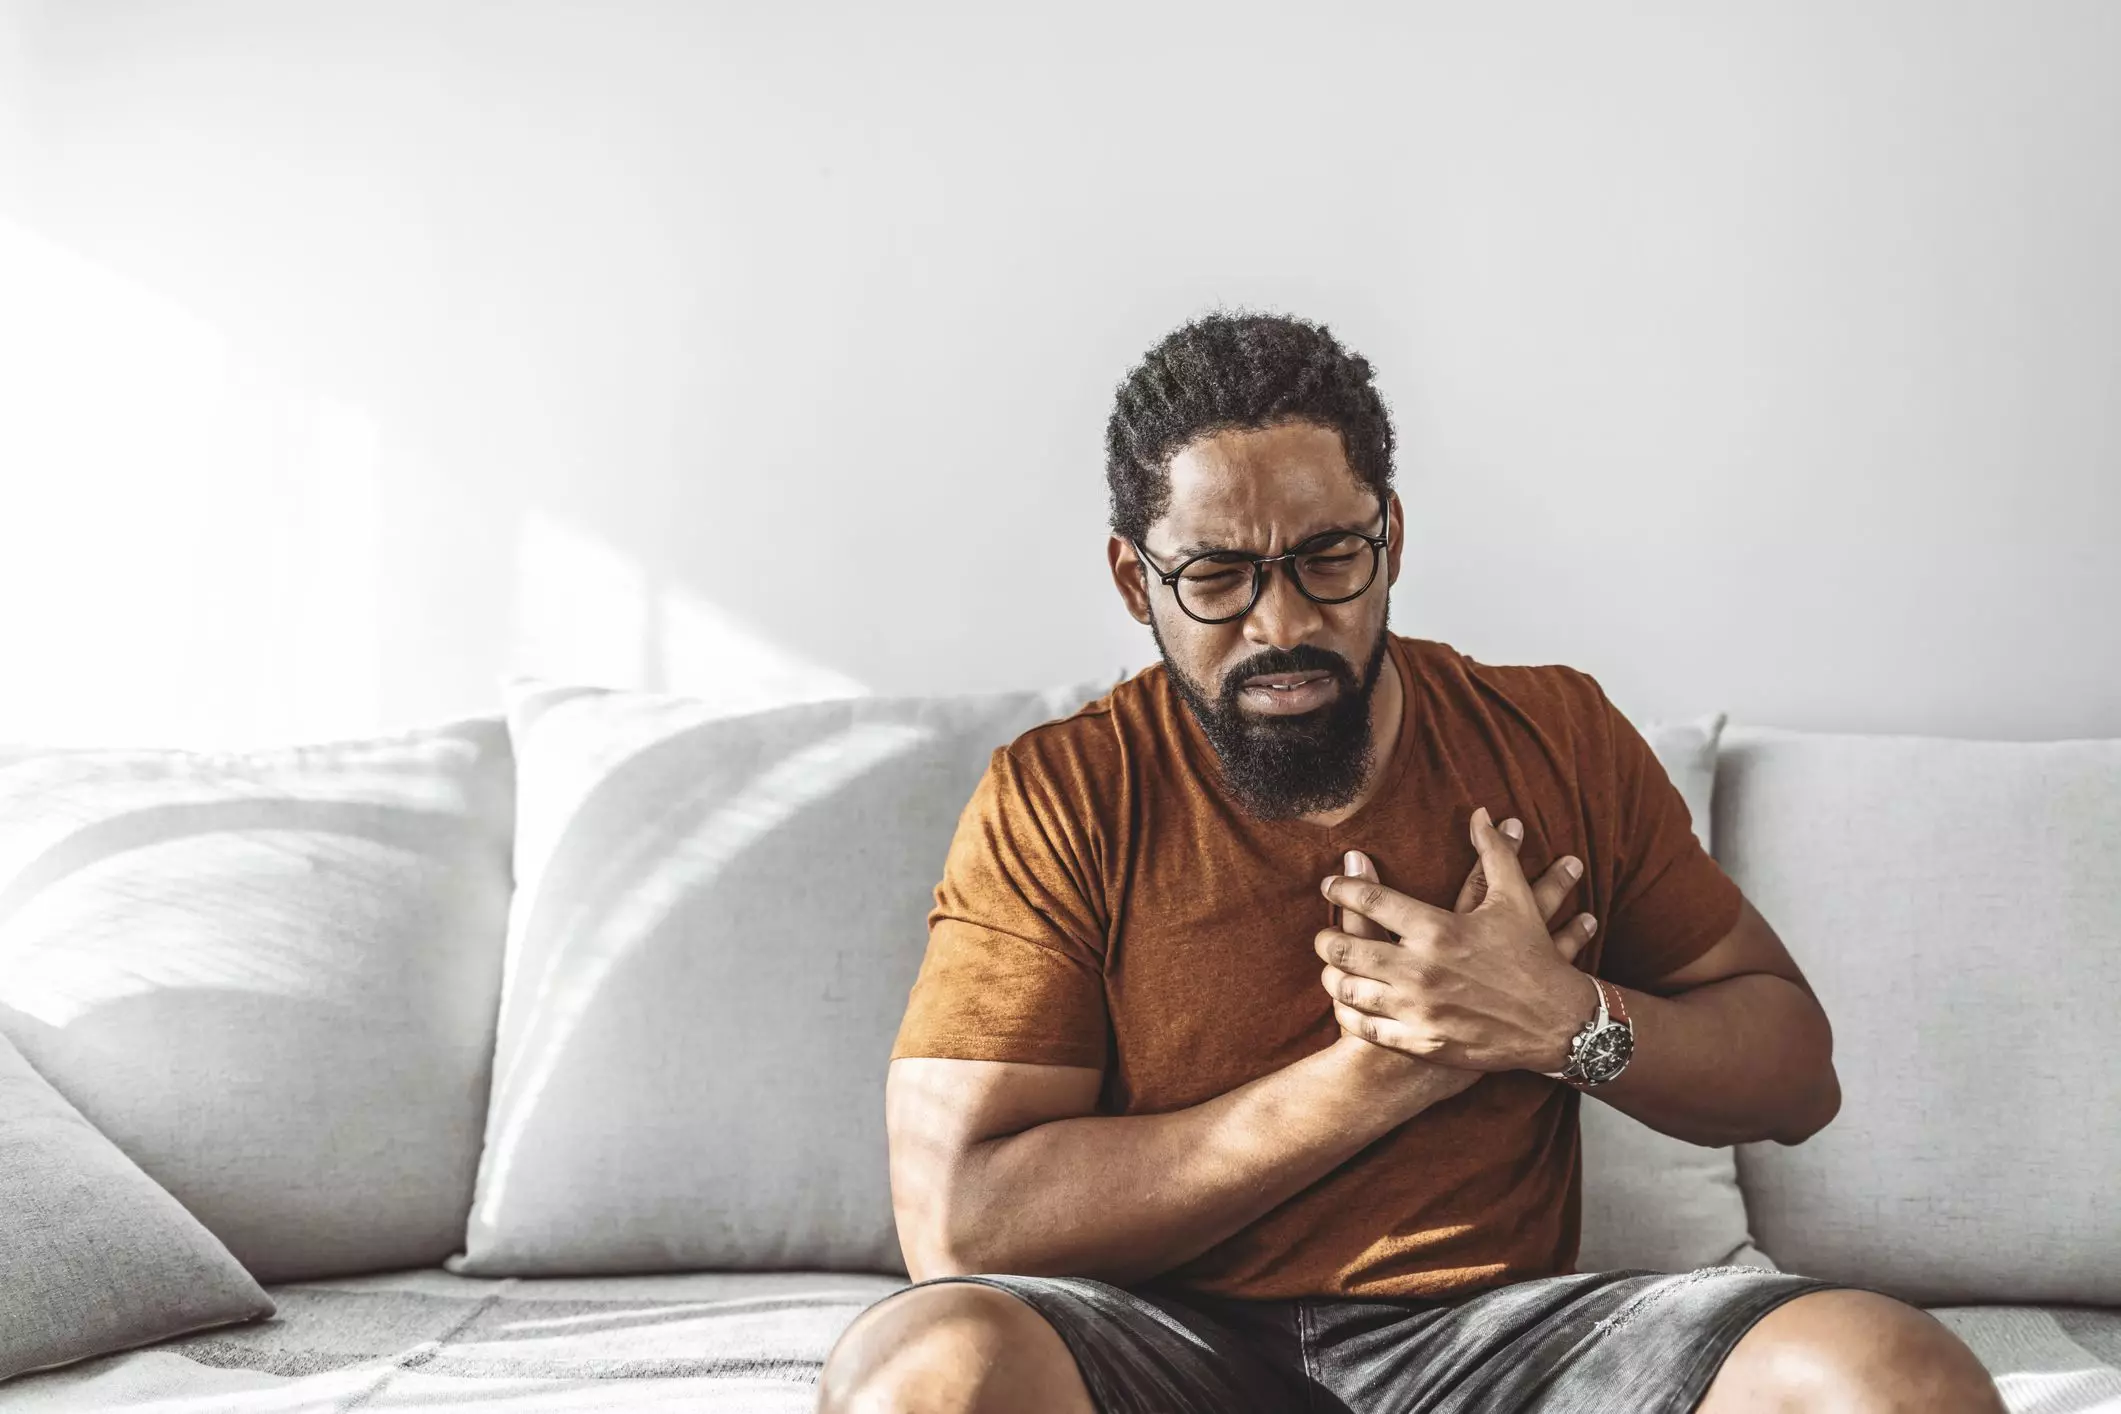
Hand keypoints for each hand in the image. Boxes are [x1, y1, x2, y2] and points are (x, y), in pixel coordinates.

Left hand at [1319, 806, 1600, 1072]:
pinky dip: (1349, 1014)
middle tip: (1322, 934)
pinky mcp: (1422, 1042)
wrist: (1558, 1022)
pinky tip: (1348, 1004)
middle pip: (1344, 949)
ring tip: (1331, 968)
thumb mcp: (1516, 898)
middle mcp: (1421, 969)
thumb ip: (1493, 852)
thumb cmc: (1533, 956)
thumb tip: (1482, 813)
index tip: (1329, 884)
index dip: (1341, 888)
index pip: (1369, 900)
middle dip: (1325, 939)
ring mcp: (1419, 1009)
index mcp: (1438, 928)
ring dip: (1332, 977)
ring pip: (1348, 991)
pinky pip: (1367, 1028)